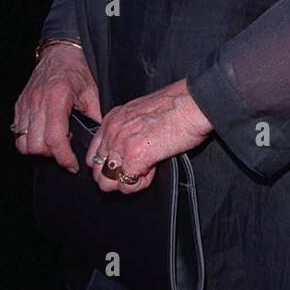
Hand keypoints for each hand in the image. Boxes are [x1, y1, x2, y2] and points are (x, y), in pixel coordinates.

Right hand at [12, 45, 101, 171]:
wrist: (60, 52)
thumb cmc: (77, 70)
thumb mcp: (92, 93)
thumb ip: (94, 117)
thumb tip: (99, 141)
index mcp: (57, 98)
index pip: (54, 139)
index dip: (63, 158)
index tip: (72, 165)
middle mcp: (37, 102)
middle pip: (35, 145)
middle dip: (51, 155)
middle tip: (64, 150)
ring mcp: (25, 104)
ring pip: (22, 142)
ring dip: (38, 149)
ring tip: (53, 141)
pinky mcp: (19, 105)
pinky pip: (16, 132)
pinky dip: (28, 139)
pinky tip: (44, 133)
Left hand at [86, 79, 212, 196]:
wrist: (195, 104)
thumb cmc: (178, 106)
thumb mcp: (141, 113)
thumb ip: (128, 130)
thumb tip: (128, 150)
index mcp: (113, 119)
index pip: (94, 155)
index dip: (111, 165)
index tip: (128, 163)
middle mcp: (113, 131)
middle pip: (98, 172)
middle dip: (117, 176)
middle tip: (139, 168)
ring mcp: (121, 144)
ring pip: (107, 182)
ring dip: (127, 181)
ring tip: (146, 169)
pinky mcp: (135, 157)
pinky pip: (126, 185)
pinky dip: (139, 184)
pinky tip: (152, 170)